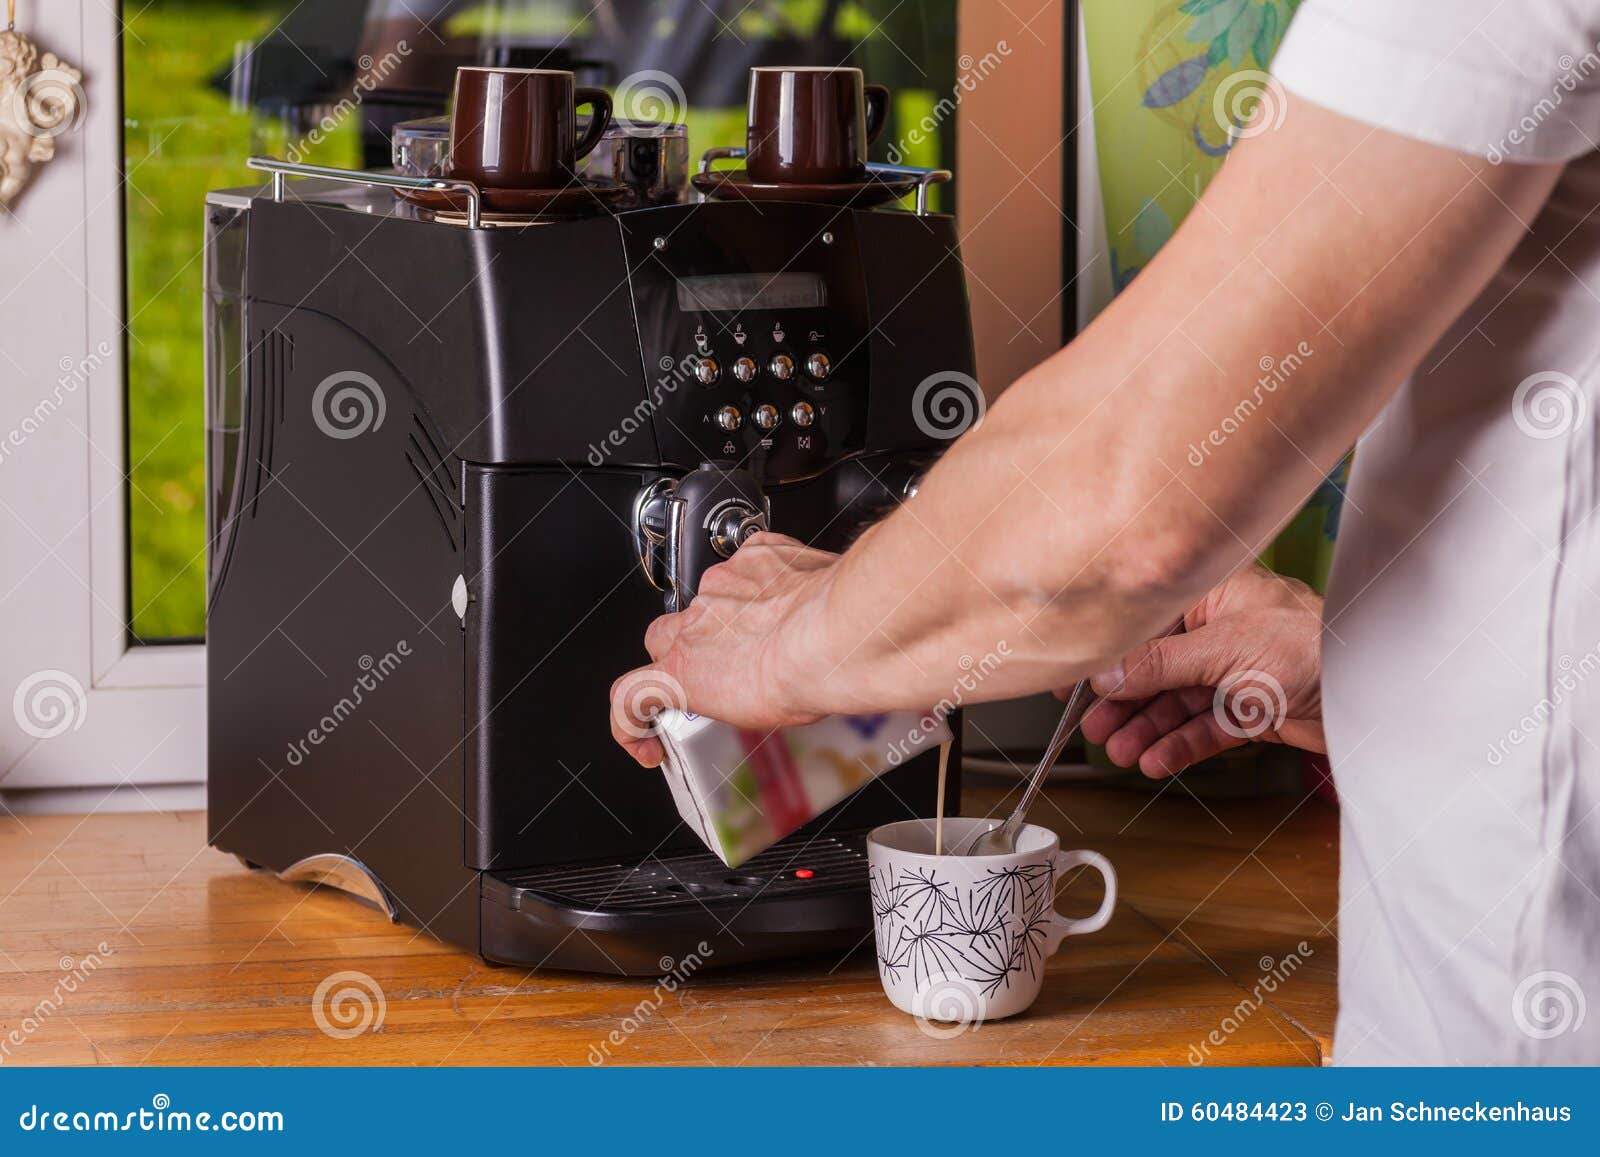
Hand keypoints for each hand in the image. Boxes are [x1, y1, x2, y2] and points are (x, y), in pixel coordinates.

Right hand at [610, 532, 832, 766]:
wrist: (842, 632)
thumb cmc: (808, 677)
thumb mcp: (762, 715)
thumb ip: (731, 696)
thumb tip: (743, 693)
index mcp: (687, 671)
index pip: (629, 695)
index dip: (628, 720)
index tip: (645, 732)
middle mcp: (695, 622)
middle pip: (662, 635)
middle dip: (682, 650)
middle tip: (721, 665)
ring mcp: (723, 583)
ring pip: (710, 596)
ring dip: (733, 615)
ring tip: (775, 630)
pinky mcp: (755, 554)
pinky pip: (748, 565)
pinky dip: (763, 580)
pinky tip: (788, 596)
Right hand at [1073, 565, 1323, 777]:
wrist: (1376, 690)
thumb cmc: (1314, 645)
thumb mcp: (1223, 649)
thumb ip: (1160, 663)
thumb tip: (1107, 673)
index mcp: (1216, 596)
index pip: (1148, 626)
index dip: (1112, 655)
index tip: (1075, 679)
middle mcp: (1224, 631)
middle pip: (1158, 668)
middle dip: (1126, 701)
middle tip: (1094, 726)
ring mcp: (1238, 672)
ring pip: (1179, 702)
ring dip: (1148, 728)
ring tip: (1123, 751)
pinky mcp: (1254, 709)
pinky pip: (1205, 727)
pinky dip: (1180, 744)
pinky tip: (1157, 760)